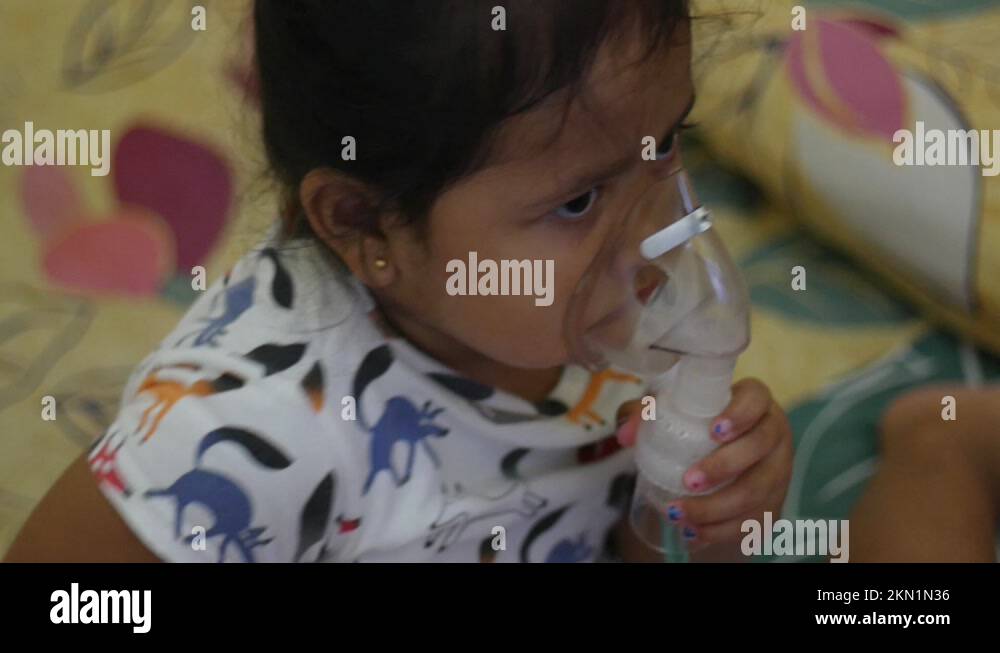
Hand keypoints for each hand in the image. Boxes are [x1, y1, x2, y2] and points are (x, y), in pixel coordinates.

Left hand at [615, 377, 792, 552]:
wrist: (723, 449)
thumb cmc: (696, 421)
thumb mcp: (670, 408)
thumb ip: (643, 413)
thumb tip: (626, 435)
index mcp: (754, 400)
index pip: (756, 400)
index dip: (740, 415)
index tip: (714, 431)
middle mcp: (773, 431)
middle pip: (758, 449)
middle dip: (723, 468)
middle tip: (688, 481)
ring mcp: (779, 468)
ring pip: (759, 491)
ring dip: (718, 509)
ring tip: (680, 515)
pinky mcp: (776, 499)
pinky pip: (758, 520)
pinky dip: (725, 531)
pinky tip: (695, 534)